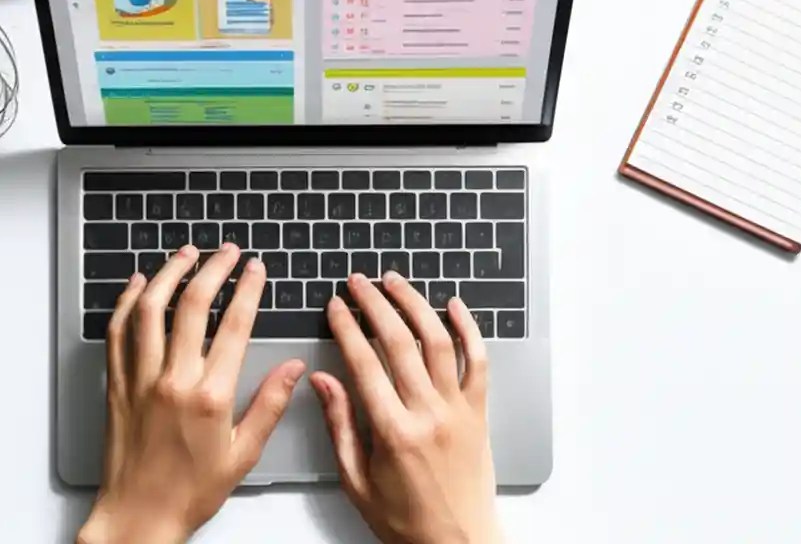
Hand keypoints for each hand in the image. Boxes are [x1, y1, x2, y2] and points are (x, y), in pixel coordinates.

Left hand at [78, 244, 305, 543]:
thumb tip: (294, 368)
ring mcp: (139, 379)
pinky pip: (117, 332)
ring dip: (169, 273)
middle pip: (193, 305)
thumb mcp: (243, 454)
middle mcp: (173, 380)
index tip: (256, 269)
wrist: (138, 517)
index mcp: (210, 396)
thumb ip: (270, 405)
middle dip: (213, 268)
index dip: (248, 289)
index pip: (234, 325)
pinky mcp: (116, 385)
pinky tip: (139, 284)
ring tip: (186, 254)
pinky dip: (126, 302)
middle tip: (227, 251)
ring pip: (150, 309)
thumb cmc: (189, 492)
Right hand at [312, 271, 500, 543]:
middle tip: (358, 283)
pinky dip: (468, 328)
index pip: (364, 363)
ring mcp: (458, 410)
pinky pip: (478, 361)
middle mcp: (428, 414)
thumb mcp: (356, 480)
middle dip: (374, 304)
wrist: (459, 543)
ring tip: (394, 282)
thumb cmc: (405, 521)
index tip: (335, 305)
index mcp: (393, 432)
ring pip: (438, 341)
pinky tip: (453, 305)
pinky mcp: (479, 412)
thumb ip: (340, 425)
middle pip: (399, 342)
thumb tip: (322, 380)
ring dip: (414, 304)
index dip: (346, 327)